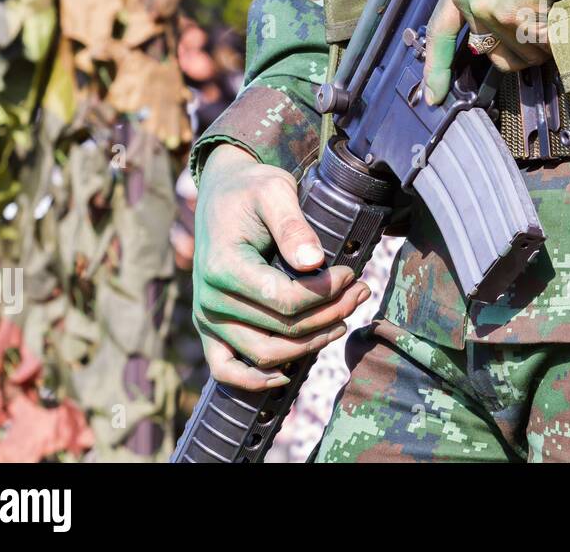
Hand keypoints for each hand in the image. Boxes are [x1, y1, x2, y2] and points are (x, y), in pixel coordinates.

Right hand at [191, 143, 372, 389]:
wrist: (221, 193)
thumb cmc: (251, 190)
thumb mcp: (274, 191)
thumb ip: (292, 225)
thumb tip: (313, 261)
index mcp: (224, 267)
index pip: (284, 299)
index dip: (326, 293)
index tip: (351, 273)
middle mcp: (210, 299)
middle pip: (282, 328)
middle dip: (331, 313)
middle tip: (362, 292)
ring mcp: (208, 318)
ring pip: (265, 353)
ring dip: (311, 344)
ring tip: (345, 317)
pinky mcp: (211, 328)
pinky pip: (226, 369)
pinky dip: (255, 380)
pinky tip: (288, 373)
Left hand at [424, 0, 569, 103]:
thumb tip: (510, 19)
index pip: (440, 31)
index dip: (436, 66)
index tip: (432, 94)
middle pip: (489, 50)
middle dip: (517, 51)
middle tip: (541, 30)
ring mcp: (484, 7)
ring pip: (518, 53)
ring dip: (540, 45)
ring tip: (555, 12)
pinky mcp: (509, 14)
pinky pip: (538, 46)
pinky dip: (554, 37)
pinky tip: (561, 9)